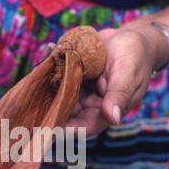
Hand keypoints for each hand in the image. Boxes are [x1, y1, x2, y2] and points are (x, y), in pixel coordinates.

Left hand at [45, 25, 167, 136]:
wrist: (131, 39)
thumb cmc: (135, 58)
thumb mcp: (128, 74)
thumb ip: (119, 95)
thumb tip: (113, 119)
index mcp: (102, 112)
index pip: (82, 127)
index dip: (65, 129)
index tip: (50, 128)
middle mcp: (85, 105)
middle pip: (62, 111)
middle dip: (48, 103)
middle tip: (33, 96)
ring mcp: (76, 91)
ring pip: (56, 91)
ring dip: (47, 78)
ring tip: (45, 60)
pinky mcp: (69, 76)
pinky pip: (57, 73)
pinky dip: (52, 61)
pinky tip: (50, 47)